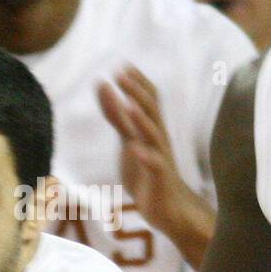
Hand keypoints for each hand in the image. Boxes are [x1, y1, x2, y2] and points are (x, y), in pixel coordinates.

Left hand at [97, 67, 204, 238]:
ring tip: (128, 103)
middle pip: (150, 110)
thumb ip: (117, 116)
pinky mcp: (159, 178)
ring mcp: (160, 156)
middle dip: (135, 91)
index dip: (135, 82)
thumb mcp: (127, 140)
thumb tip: (104, 88)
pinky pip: (154, 164)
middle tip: (120, 72)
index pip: (147, 99)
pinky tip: (133, 148)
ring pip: (153, 134)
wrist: (167, 207)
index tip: (121, 64)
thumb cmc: (146, 170)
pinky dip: (145, 155)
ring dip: (141, 118)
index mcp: (150, 128)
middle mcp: (158, 138)